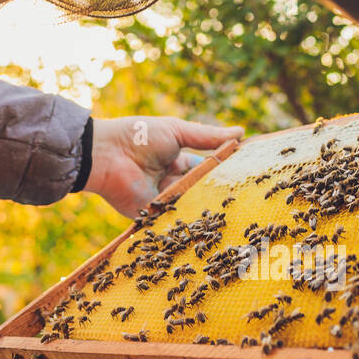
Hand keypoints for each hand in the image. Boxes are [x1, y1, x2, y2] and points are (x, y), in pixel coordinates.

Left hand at [84, 116, 243, 216]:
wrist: (107, 155)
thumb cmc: (139, 137)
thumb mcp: (177, 132)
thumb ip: (207, 136)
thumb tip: (241, 133)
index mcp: (180, 163)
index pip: (211, 170)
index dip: (228, 172)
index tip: (252, 175)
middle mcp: (175, 184)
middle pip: (205, 192)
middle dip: (223, 194)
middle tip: (250, 199)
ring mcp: (166, 202)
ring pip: (194, 208)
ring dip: (210, 209)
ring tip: (239, 213)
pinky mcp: (155, 217)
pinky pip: (177, 221)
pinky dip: (192, 222)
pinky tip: (214, 226)